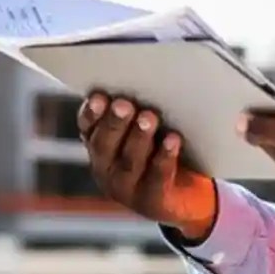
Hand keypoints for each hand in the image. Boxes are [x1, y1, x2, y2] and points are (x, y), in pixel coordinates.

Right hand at [77, 92, 217, 240]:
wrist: (186, 195)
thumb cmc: (163, 150)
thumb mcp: (148, 128)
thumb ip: (141, 107)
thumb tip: (150, 72)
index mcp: (100, 146)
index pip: (88, 127)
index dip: (91, 113)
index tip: (98, 97)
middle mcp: (106, 168)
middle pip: (105, 144)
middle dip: (114, 123)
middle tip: (123, 104)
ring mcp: (127, 188)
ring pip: (130, 161)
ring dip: (138, 138)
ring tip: (149, 117)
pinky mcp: (151, 201)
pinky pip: (156, 178)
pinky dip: (164, 158)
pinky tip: (173, 140)